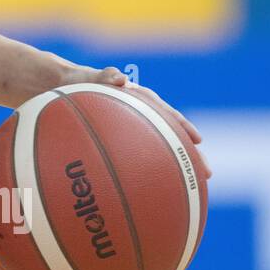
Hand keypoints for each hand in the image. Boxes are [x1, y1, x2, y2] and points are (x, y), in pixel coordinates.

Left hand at [59, 64, 210, 179]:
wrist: (61, 90)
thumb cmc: (77, 84)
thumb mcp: (88, 78)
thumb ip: (103, 76)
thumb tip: (120, 78)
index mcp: (139, 101)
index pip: (166, 114)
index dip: (183, 126)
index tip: (198, 140)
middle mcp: (140, 117)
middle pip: (171, 137)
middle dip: (190, 155)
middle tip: (207, 174)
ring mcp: (131, 130)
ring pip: (158, 150)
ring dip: (175, 168)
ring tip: (192, 189)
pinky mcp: (120, 142)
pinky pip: (136, 158)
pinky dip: (145, 172)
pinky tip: (148, 194)